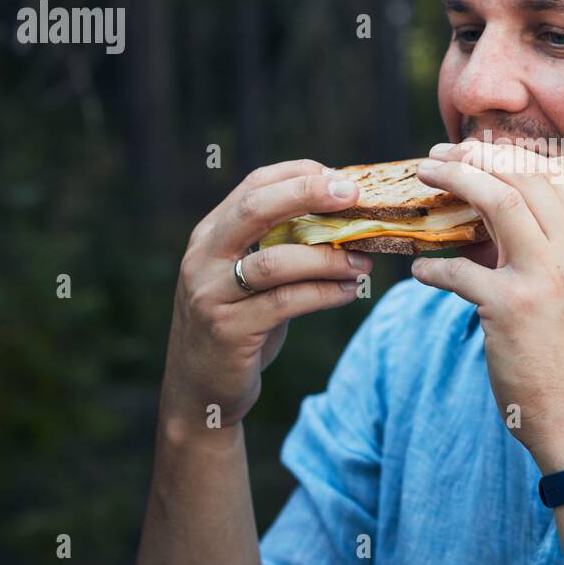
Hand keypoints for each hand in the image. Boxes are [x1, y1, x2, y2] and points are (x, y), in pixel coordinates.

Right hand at [161, 160, 372, 432]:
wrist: (200, 390)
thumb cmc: (238, 325)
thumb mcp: (249, 278)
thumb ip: (280, 247)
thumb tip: (343, 217)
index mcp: (211, 235)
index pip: (254, 186)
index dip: (299, 175)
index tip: (343, 178)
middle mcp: (203, 257)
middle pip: (256, 208)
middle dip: (309, 195)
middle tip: (355, 195)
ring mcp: (211, 293)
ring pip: (276, 261)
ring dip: (328, 258)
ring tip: (363, 263)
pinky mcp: (228, 330)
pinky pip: (286, 303)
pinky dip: (325, 293)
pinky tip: (349, 292)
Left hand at [409, 141, 563, 466]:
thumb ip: (553, 253)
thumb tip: (500, 218)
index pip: (553, 178)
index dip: (509, 156)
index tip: (476, 149)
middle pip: (522, 178)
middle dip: (474, 158)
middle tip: (438, 156)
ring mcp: (545, 279)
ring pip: (497, 202)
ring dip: (454, 183)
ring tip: (423, 180)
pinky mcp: (511, 309)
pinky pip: (458, 270)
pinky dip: (432, 267)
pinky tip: (420, 271)